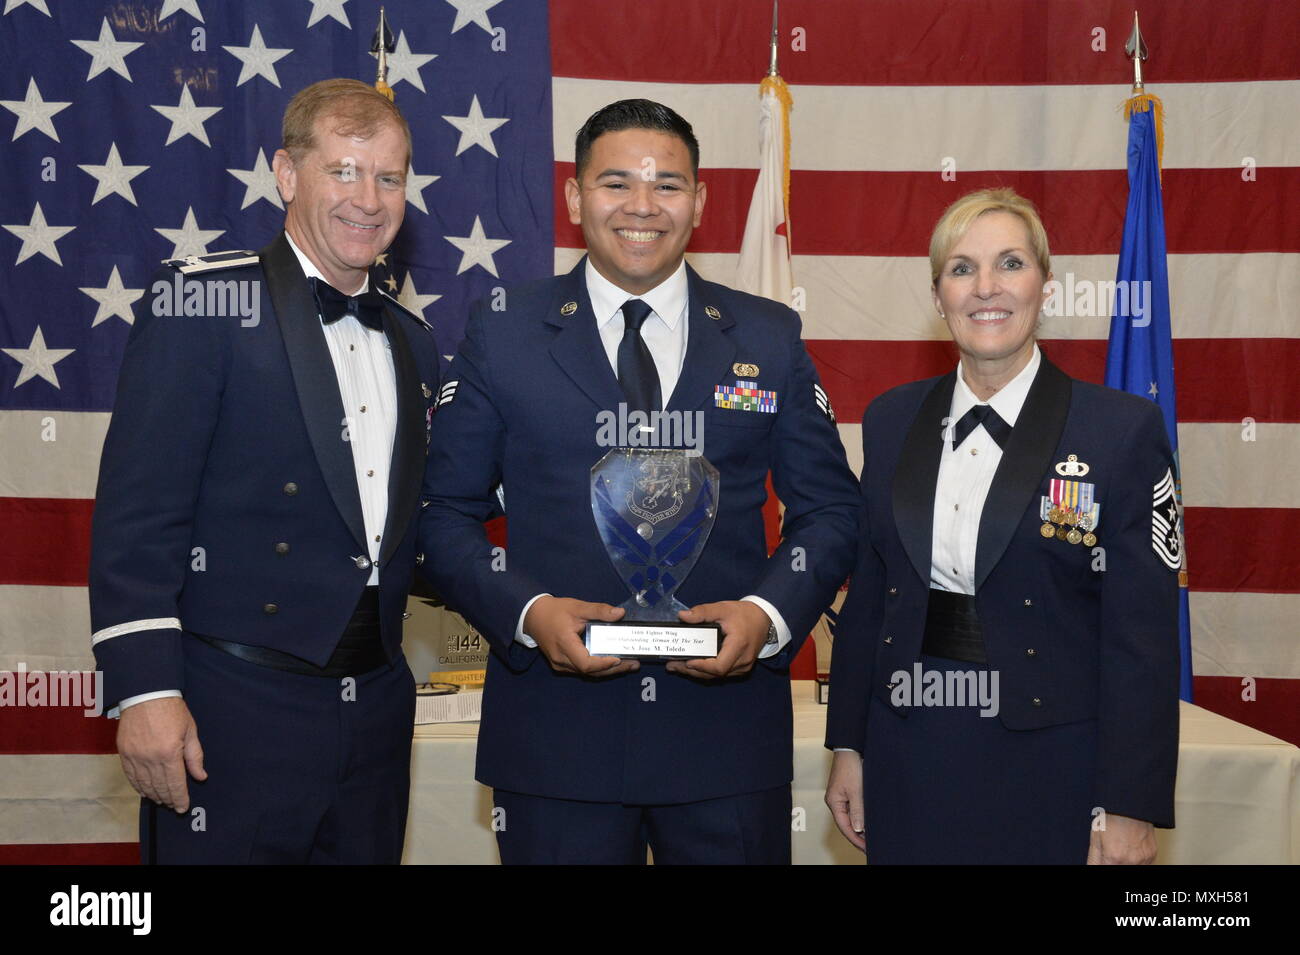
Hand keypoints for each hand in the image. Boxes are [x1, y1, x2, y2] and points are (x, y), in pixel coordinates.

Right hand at [116, 696, 205, 812]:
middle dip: (168, 799)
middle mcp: (150, 758)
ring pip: (144, 784)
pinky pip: (130, 776)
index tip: (183, 807)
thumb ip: (195, 756)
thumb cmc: (172, 710)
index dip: (180, 798)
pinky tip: (144, 791)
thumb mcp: (190, 730)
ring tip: (161, 801)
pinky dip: (138, 786)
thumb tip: (200, 776)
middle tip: (173, 806)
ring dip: (153, 795)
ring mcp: (135, 757)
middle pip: (160, 786)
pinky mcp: (124, 753)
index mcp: (169, 753)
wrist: (146, 694)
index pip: (175, 783)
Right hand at [524, 596, 639, 677]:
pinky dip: (597, 668)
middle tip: (633, 664)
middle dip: (613, 669)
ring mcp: (560, 665)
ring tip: (628, 664)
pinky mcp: (561, 665)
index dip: (603, 664)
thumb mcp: (577, 607)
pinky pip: (582, 670)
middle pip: (590, 672)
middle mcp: (561, 659)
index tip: (619, 658)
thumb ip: (599, 610)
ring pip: (586, 673)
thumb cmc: (554, 611)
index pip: (585, 663)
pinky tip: (612, 663)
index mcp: (564, 644)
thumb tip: (620, 613)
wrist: (533, 617)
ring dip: (607, 670)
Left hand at [666, 600, 770, 679]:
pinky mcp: (741, 668)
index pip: (719, 666)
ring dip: (697, 673)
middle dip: (692, 671)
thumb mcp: (722, 608)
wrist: (764, 618)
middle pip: (715, 673)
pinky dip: (707, 671)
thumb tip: (682, 616)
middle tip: (672, 665)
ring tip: (677, 667)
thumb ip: (703, 612)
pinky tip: (692, 666)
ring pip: (717, 676)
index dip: (702, 666)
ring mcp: (743, 667)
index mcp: (739, 646)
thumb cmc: (744, 614)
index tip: (686, 662)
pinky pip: (722, 673)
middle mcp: (742, 661)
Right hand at [825, 749, 865, 851]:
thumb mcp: (856, 791)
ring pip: (850, 817)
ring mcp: (841, 796)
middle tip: (870, 847)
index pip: (844, 826)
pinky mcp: (847, 791)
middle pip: (846, 824)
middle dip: (858, 836)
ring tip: (871, 838)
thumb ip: (857, 811)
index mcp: (834, 802)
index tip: (866, 848)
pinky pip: (853, 809)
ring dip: (860, 827)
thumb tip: (858, 829)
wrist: (850, 748)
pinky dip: (860, 817)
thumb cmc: (850, 767)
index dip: (856, 839)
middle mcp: (835, 801)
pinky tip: (868, 822)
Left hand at [1087, 812, 1156, 864]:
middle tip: (1112, 854)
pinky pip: (1144, 864)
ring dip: (1126, 863)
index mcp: (1114, 858)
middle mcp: (1131, 861)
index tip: (1104, 861)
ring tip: (1121, 850)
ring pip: (1133, 869)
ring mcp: (1144, 859)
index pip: (1107, 871)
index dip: (1105, 865)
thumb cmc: (1112, 818)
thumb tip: (1092, 868)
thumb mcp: (1096, 838)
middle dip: (1114, 863)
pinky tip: (1130, 850)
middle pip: (1121, 870)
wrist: (1130, 806)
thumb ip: (1093, 859)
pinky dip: (1137, 860)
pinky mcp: (1152, 855)